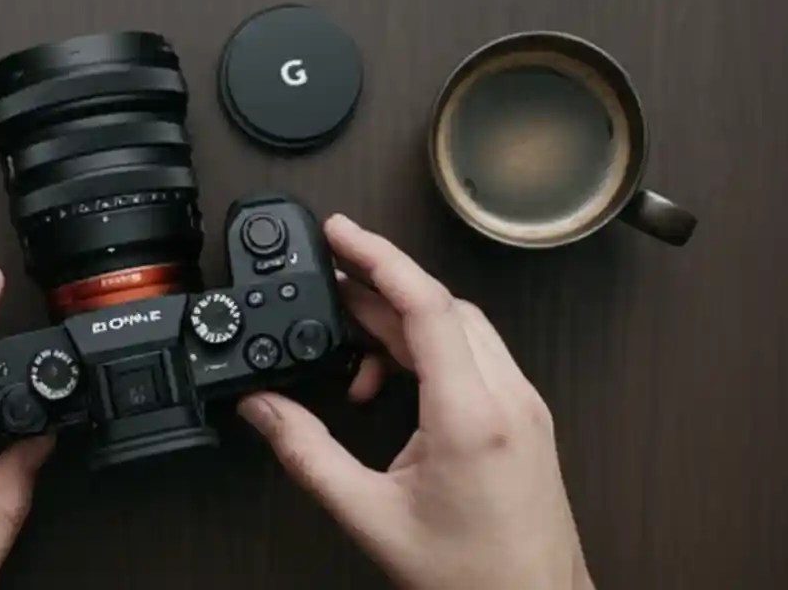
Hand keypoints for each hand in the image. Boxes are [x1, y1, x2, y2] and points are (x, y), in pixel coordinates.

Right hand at [238, 216, 592, 589]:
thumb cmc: (472, 577)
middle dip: (379, 286)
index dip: (378, 257)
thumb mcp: (370, 516)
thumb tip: (264, 409)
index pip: (426, 304)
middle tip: (329, 284)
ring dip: (403, 319)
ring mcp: (523, 405)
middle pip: (440, 306)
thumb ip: (307, 454)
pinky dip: (427, 348)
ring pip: (460, 326)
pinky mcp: (524, 417)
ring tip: (351, 340)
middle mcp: (507, 398)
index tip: (340, 231)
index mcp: (470, 415)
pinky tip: (389, 379)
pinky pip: (475, 354)